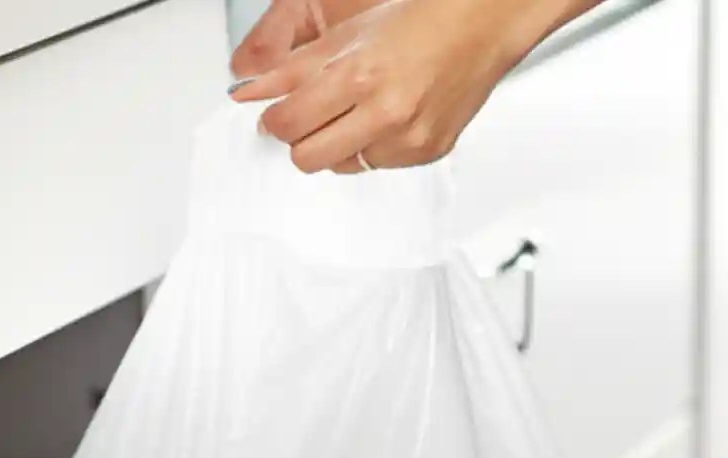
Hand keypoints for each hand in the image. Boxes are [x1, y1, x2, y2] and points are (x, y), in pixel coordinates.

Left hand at [230, 0, 578, 173]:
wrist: (480, 25)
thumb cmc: (416, 22)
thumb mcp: (343, 36)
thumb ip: (289, 70)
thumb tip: (248, 94)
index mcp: (358, 76)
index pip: (288, 124)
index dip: (275, 120)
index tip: (278, 114)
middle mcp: (386, 113)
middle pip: (308, 158)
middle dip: (301, 139)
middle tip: (310, 118)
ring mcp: (409, 139)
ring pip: (343, 166)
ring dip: (340, 144)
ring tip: (358, 110)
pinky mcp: (428, 153)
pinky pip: (378, 166)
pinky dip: (373, 147)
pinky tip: (387, 117)